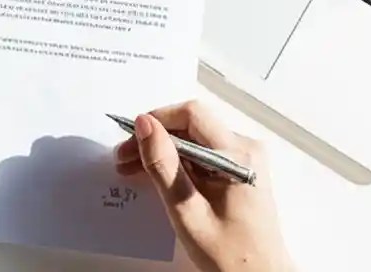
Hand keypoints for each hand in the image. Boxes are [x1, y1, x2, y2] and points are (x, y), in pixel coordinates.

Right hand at [114, 101, 292, 271]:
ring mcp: (244, 160)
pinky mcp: (239, 170)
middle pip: (191, 125)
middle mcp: (246, 150)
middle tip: (125, 160)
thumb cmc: (230, 256)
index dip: (156, 121)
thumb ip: (164, 165)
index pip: (191, 114)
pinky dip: (179, 162)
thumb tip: (145, 125)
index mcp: (237, 156)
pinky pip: (204, 154)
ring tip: (136, 170)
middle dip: (155, 139)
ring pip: (195, 139)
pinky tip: (160, 177)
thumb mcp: (186, 210)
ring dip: (164, 151)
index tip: (131, 140)